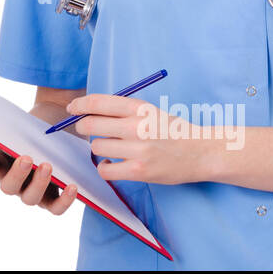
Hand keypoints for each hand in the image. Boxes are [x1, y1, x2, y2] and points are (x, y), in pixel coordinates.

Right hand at [0, 118, 78, 214]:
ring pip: (30, 198)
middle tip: (27, 158)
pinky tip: (72, 186)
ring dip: (38, 184)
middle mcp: (12, 181)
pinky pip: (56, 208)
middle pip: (8, 187)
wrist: (54, 126)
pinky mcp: (53, 197)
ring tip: (48, 166)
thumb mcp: (6, 125)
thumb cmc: (25, 130)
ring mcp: (32, 191)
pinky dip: (65, 201)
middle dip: (17, 174)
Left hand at [68, 93, 214, 185]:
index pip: (97, 102)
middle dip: (83, 126)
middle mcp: (137, 126)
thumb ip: (122, 110)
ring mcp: (138, 149)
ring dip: (98, 147)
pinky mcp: (140, 171)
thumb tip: (88, 111)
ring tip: (110, 148)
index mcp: (139, 107)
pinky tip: (111, 164)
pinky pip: (105, 169)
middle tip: (86, 129)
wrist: (201, 152)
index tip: (71, 109)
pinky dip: (104, 167)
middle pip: (90, 124)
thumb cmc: (172, 130)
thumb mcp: (149, 111)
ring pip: (97, 147)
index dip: (79, 105)